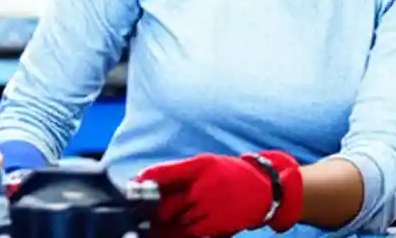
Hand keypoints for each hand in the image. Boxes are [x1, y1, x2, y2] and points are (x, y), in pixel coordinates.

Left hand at [137, 152, 302, 236]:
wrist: (264, 191)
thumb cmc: (229, 175)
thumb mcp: (205, 164)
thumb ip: (179, 172)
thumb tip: (146, 180)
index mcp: (200, 165)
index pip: (164, 173)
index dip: (144, 182)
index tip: (131, 187)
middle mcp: (203, 186)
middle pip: (165, 204)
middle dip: (149, 210)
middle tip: (136, 212)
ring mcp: (210, 207)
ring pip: (174, 221)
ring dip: (160, 225)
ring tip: (149, 225)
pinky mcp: (215, 226)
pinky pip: (188, 233)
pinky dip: (176, 233)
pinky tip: (168, 231)